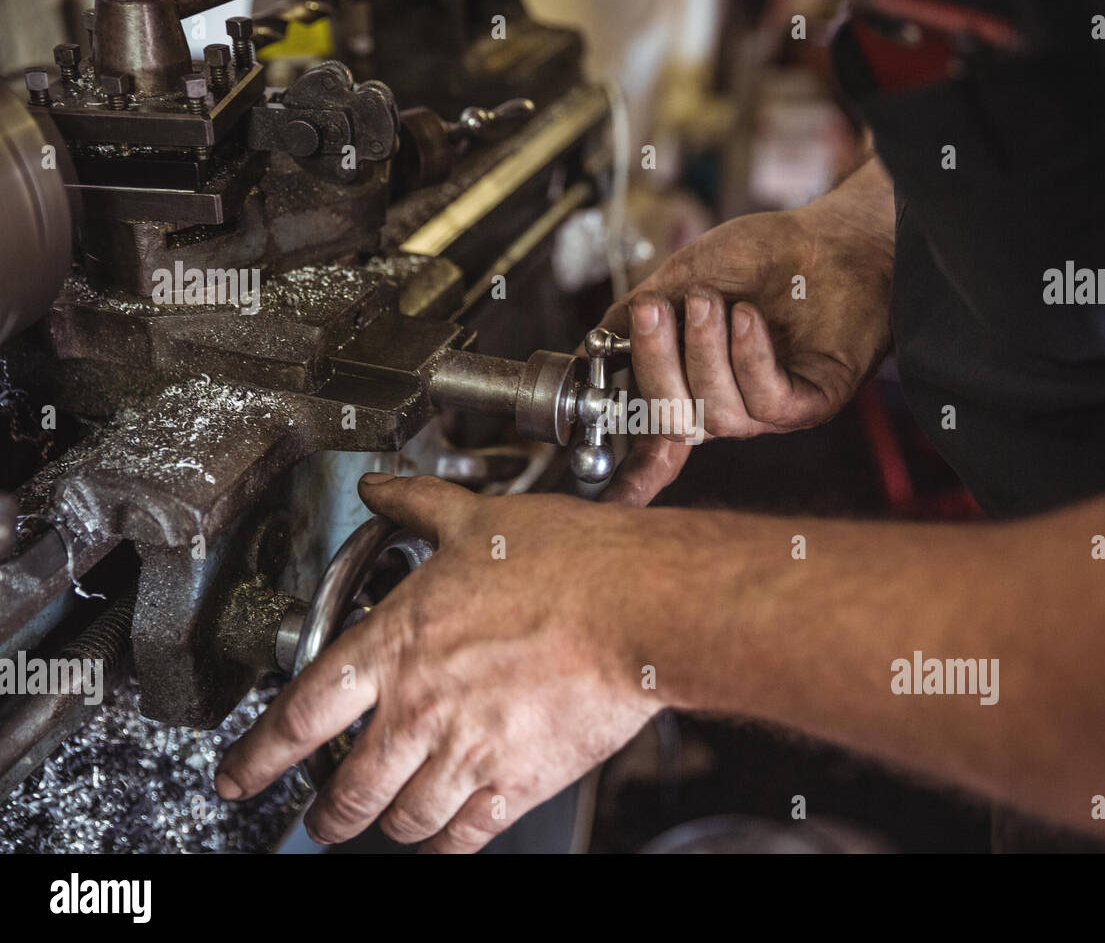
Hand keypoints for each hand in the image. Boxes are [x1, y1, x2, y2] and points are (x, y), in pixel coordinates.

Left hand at [215, 474, 675, 852]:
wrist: (638, 606)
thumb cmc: (569, 563)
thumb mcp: (479, 520)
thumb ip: (419, 506)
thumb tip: (382, 485)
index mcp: (399, 645)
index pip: (300, 717)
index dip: (256, 758)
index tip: (239, 777)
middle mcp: (421, 709)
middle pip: (346, 789)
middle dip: (323, 815)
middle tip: (319, 820)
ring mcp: (468, 753)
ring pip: (402, 819)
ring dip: (385, 828)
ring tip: (383, 826)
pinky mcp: (519, 782)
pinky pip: (464, 836)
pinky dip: (444, 845)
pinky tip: (443, 837)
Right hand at [597, 158, 894, 504]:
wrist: (832, 239)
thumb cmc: (761, 260)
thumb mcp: (683, 279)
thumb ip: (638, 315)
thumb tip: (593, 347)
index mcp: (690, 385)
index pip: (656, 443)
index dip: (631, 477)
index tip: (606, 504)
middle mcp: (727, 408)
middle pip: (674, 421)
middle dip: (656, 365)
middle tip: (654, 310)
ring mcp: (768, 411)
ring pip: (717, 413)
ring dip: (705, 352)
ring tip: (712, 301)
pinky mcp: (812, 403)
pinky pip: (767, 400)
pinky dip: (750, 356)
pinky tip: (748, 318)